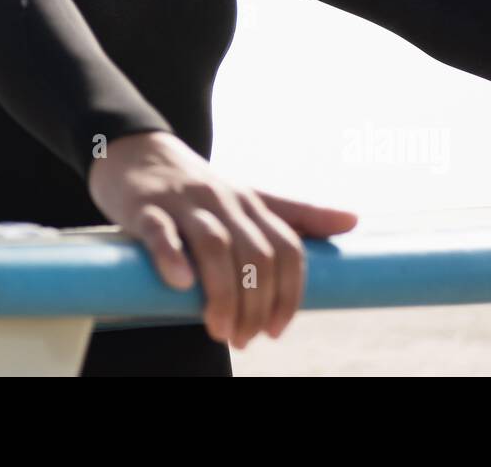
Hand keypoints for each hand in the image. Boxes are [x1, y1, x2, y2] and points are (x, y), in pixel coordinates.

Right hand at [87, 130, 357, 348]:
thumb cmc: (198, 186)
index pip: (287, 248)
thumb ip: (296, 213)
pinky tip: (181, 283)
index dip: (289, 293)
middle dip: (255, 304)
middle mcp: (223, 201)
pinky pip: (162, 231)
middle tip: (244, 339)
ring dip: (222, 293)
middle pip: (254, 254)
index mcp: (251, 203)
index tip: (277, 330)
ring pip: (215, 245)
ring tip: (219, 330)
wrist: (137, 151)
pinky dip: (172, 256)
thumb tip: (353, 220)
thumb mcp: (249, 197)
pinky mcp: (147, 208)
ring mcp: (184, 203)